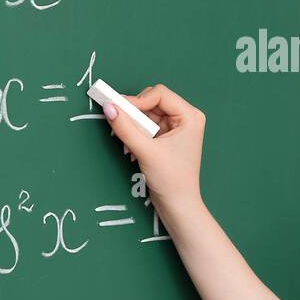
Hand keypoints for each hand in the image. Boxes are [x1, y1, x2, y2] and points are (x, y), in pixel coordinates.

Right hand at [101, 83, 205, 214]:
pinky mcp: (166, 137)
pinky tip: (131, 147)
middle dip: (134, 113)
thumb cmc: (171, 180)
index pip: (159, 94)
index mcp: (190, 116)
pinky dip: (135, 133)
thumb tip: (109, 107)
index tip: (119, 111)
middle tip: (119, 125)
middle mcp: (185, 118)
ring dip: (133, 125)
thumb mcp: (146, 151)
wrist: (178, 205)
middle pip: (152, 102)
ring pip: (146, 114)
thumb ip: (126, 128)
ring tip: (128, 143)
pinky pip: (146, 126)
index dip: (137, 100)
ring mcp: (176, 128)